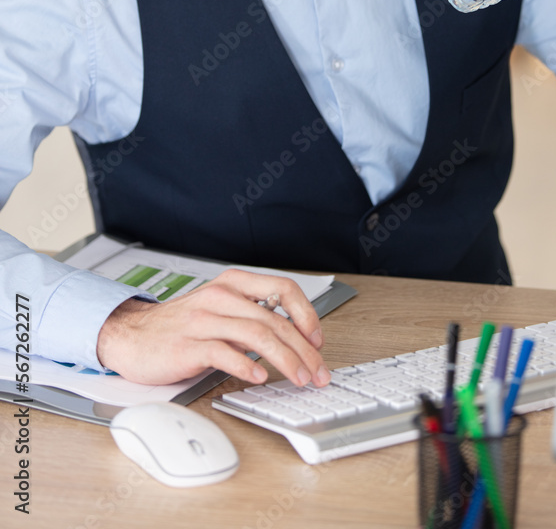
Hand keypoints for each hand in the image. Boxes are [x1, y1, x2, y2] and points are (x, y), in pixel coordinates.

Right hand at [96, 268, 329, 387]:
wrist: (131, 335)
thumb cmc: (179, 326)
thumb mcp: (219, 309)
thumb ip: (250, 317)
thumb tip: (293, 339)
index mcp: (233, 284)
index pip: (283, 288)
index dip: (306, 313)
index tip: (318, 339)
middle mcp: (221, 296)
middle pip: (275, 319)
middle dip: (304, 349)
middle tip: (318, 371)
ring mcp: (204, 319)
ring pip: (257, 335)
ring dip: (285, 360)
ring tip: (299, 378)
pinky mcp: (188, 345)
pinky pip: (224, 353)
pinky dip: (246, 366)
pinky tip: (258, 378)